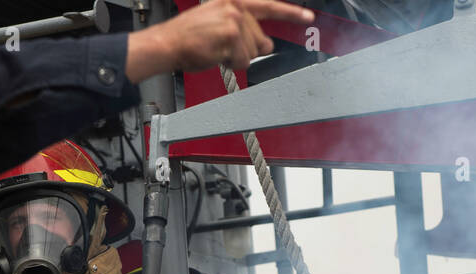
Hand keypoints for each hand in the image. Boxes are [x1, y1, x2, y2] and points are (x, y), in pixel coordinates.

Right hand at [125, 0, 314, 81]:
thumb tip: (267, 44)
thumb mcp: (219, 25)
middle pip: (260, 40)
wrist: (167, 43)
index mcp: (234, 1)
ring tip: (216, 52)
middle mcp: (236, 7)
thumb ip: (245, 31)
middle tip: (223, 51)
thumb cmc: (188, 37)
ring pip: (252, 53)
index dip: (291, 13)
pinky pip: (243, 60)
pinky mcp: (231, 35)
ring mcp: (234, 20)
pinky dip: (230, 64)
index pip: (269, 6)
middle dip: (245, 52)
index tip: (308, 17)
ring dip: (236, 60)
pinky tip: (216, 56)